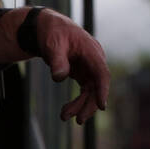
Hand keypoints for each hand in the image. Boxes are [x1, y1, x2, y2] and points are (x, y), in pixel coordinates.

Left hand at [36, 9, 109, 123]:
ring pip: (91, 91)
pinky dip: (77, 101)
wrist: (46, 28)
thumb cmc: (52, 33)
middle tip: (78, 120)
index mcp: (91, 50)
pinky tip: (66, 111)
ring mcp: (89, 67)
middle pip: (97, 85)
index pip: (101, 72)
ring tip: (64, 116)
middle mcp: (94, 60)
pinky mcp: (83, 73)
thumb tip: (60, 77)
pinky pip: (84, 91)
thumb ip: (57, 61)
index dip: (103, 89)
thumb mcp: (53, 45)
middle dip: (89, 104)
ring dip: (80, 105)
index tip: (102, 105)